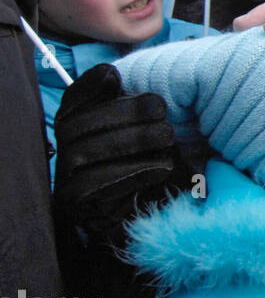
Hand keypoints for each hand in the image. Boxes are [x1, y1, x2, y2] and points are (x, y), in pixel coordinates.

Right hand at [53, 63, 179, 235]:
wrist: (164, 222)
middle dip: (121, 113)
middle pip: (73, 125)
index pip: (70, 104)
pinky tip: (162, 167)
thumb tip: (121, 77)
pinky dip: (131, 172)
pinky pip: (91, 185)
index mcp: (80, 132)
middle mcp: (64, 155)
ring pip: (82, 153)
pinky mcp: (76, 207)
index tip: (113, 76)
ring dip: (131, 141)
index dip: (86, 88)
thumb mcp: (154, 134)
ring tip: (167, 139)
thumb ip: (139, 110)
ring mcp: (65, 183)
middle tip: (161, 112)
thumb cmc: (160, 172)